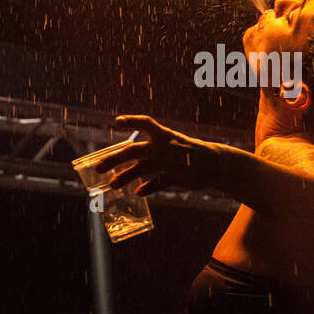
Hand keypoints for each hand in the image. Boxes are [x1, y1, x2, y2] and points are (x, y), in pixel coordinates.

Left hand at [92, 115, 224, 196]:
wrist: (215, 162)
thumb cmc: (187, 152)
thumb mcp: (170, 144)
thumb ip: (149, 150)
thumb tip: (125, 160)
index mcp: (164, 135)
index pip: (146, 123)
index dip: (131, 121)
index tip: (116, 121)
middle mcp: (165, 147)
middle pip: (134, 151)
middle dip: (114, 159)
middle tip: (97, 167)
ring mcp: (170, 162)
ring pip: (142, 169)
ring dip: (125, 176)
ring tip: (111, 184)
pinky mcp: (177, 177)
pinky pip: (159, 183)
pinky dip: (148, 188)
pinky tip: (138, 192)